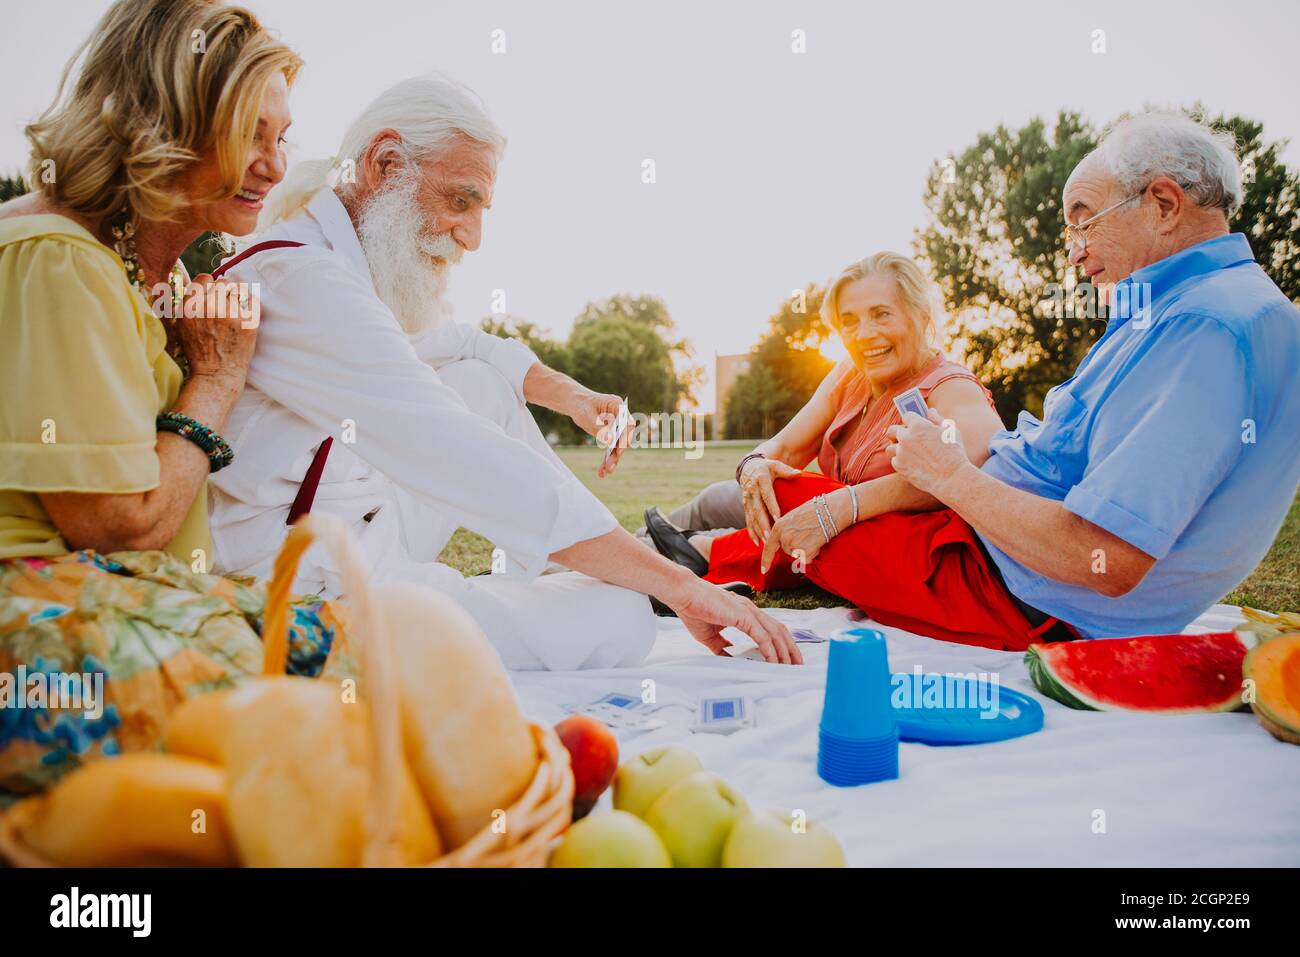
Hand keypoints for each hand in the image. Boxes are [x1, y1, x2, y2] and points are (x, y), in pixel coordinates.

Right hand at [174, 273, 259, 386]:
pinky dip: (250, 305)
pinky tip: (245, 315)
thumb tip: (199, 284)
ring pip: (238, 290)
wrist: (216, 374)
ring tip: (234, 312)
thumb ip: (188, 303)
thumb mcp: (182, 325)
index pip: (204, 278)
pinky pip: (253, 300)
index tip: (212, 295)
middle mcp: (210, 306)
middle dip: (223, 292)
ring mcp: (231, 313)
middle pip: (223, 282)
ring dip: (237, 298)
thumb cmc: (198, 351)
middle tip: (224, 306)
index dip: (209, 286)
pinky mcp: (248, 321)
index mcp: (191, 306)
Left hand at [572, 390, 630, 476]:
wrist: (576, 404)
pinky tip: (601, 472)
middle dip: (617, 453)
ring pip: (618, 445)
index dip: (625, 437)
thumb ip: (598, 427)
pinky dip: (606, 459)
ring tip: (606, 472)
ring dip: (612, 460)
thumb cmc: (582, 404)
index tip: (618, 450)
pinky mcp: (610, 435)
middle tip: (610, 466)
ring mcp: (616, 427)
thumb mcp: (587, 415)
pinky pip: (611, 449)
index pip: (627, 423)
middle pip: (624, 437)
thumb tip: (609, 442)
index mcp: (618, 406)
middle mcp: (620, 417)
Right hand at [661, 580, 802, 664]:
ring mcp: (749, 611)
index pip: (770, 628)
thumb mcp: (710, 636)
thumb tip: (729, 658)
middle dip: (790, 648)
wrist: (683, 594)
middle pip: (779, 630)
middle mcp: (751, 610)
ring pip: (775, 633)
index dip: (780, 643)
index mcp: (744, 612)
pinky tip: (773, 661)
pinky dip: (770, 650)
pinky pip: (762, 636)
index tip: (785, 658)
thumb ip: (722, 647)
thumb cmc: (693, 609)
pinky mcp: (743, 616)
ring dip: (785, 651)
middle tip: (796, 664)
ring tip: (789, 666)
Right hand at [738, 457, 800, 543]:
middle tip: (770, 537)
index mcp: (761, 481)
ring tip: (765, 542)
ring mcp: (747, 500)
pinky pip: (747, 520)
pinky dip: (751, 532)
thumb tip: (799, 473)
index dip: (772, 507)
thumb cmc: (767, 467)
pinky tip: (756, 542)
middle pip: (757, 510)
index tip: (778, 518)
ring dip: (757, 531)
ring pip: (751, 517)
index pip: (767, 496)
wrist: (748, 467)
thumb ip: (787, 471)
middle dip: (763, 524)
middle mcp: (752, 491)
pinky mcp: (745, 506)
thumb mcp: (776, 465)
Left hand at [759, 487, 852, 573]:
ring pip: (797, 556)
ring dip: (805, 550)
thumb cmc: (814, 511)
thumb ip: (784, 530)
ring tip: (812, 536)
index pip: (768, 547)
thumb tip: (783, 540)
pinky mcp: (804, 552)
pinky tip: (816, 543)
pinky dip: (812, 554)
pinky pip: (806, 560)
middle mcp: (783, 537)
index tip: (764, 570)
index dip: (766, 560)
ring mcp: (793, 545)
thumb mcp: (792, 517)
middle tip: (806, 534)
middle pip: (787, 551)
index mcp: (778, 527)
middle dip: (796, 546)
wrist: (829, 511)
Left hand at [886, 409, 969, 497]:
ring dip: (897, 448)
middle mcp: (906, 437)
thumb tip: (929, 411)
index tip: (912, 423)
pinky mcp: (899, 466)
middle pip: (892, 430)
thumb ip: (937, 419)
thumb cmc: (954, 453)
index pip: (906, 416)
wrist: (951, 478)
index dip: (910, 419)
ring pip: (890, 447)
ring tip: (906, 452)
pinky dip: (901, 462)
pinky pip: (894, 461)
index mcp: (918, 425)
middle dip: (898, 432)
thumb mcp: (950, 431)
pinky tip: (910, 463)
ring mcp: (901, 452)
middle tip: (904, 436)